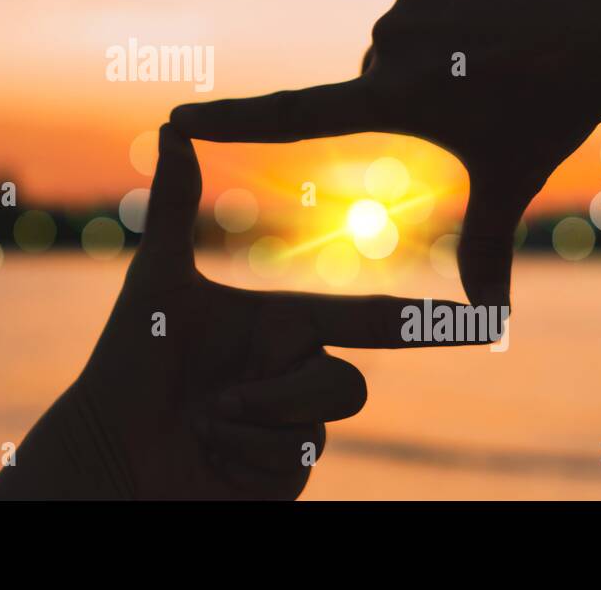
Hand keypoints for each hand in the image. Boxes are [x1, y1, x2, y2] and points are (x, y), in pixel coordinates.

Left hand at [0, 125, 484, 499]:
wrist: (109, 447)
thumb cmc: (129, 360)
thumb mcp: (156, 280)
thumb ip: (175, 206)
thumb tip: (170, 126)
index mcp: (284, 324)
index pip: (371, 321)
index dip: (431, 325)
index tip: (490, 322)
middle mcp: (297, 372)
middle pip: (344, 386)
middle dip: (278, 397)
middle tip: (212, 404)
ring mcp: (295, 427)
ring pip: (318, 430)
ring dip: (252, 429)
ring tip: (202, 424)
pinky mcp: (283, 474)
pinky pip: (293, 468)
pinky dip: (244, 463)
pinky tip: (209, 458)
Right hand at [172, 0, 600, 309]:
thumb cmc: (559, 110)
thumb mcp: (513, 178)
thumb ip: (488, 247)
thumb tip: (492, 322)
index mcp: (399, 101)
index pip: (293, 115)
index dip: (232, 120)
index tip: (178, 116)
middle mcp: (397, 42)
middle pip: (381, 69)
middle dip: (421, 81)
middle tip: (484, 84)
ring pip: (410, 22)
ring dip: (445, 35)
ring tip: (503, 42)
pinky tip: (509, 1)